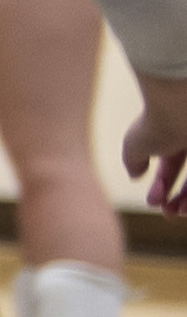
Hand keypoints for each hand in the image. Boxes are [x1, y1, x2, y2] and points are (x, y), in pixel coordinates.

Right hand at [125, 72, 186, 213]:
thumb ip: (134, 160)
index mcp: (177, 134)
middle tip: (170, 214)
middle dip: (180, 199)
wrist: (183, 102)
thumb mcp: (136, 144)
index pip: (172, 167)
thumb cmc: (158, 121)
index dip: (162, 187)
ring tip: (180, 212)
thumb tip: (136, 174)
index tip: (154, 203)